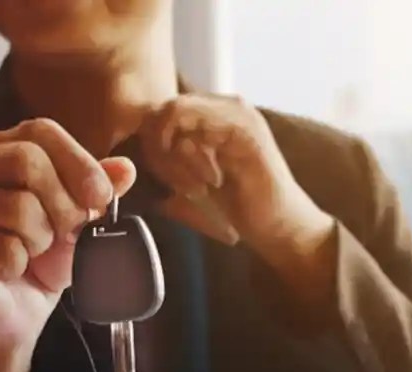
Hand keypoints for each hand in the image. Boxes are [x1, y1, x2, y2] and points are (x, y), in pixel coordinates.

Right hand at [0, 118, 136, 351]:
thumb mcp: (82, 219)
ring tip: (35, 252)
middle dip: (64, 206)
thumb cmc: (46, 257)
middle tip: (70, 234)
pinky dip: (19, 266)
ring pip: (17, 208)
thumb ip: (101, 190)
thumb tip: (125, 168)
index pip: (39, 131)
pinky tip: (11, 270)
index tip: (101, 199)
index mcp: (1, 149)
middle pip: (26, 162)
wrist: (19, 308)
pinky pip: (2, 251)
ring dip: (42, 241)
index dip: (78, 163)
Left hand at [139, 95, 334, 273]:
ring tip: (196, 187)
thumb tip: (130, 153)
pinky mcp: (245, 129)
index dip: (152, 145)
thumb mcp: (191, 178)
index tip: (167, 181)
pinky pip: (194, 132)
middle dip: (159, 151)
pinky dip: (193, 163)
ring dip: (175, 159)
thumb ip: (167, 159)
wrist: (281, 227)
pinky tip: (211, 184)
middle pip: (162, 110)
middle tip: (179, 186)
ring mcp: (237, 113)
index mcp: (213, 113)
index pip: (160, 111)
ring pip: (173, 116)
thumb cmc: (238, 208)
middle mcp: (225, 104)